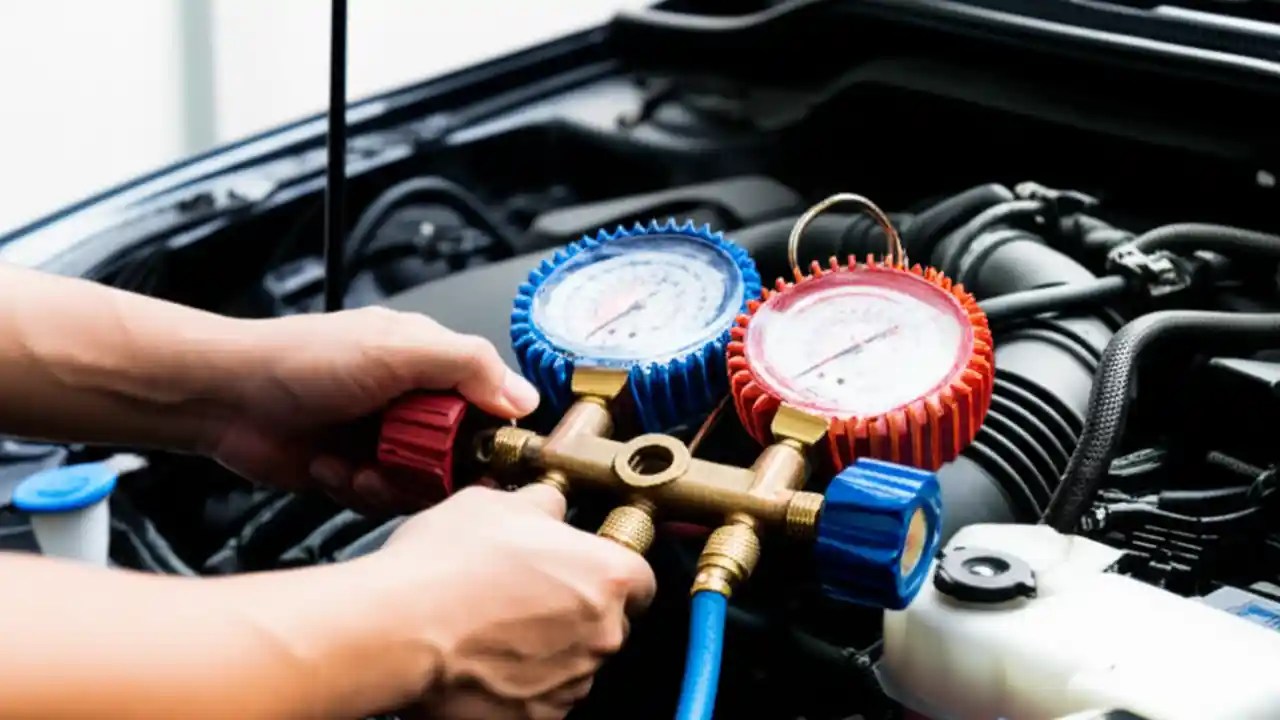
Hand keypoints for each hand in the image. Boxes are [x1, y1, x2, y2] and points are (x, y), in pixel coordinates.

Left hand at [205, 307, 539, 513]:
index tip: (486, 456)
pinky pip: (382, 501)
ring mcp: (383, 440)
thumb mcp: (398, 349)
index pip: (489, 404)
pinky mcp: (355, 474)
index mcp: (430, 363)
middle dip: (435, 470)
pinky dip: (359, 491)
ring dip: (392, 484)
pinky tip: (335, 469)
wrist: (226, 397)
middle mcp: (411, 402)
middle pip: (459, 456)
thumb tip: (523, 396)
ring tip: (361, 467)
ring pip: (423, 486)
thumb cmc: (300, 359)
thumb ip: (468, 366)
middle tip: (410, 462)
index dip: (491, 435)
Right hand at [372, 484, 655, 718]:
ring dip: (547, 648)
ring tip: (493, 626)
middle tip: (524, 595)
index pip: (639, 579)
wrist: (398, 630)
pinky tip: (483, 660)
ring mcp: (572, 683)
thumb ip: (540, 506)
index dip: (608, 572)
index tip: (582, 569)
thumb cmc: (446, 565)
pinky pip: (540, 699)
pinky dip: (520, 686)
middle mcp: (603, 634)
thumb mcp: (495, 504)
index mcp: (607, 575)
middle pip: (607, 622)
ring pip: (573, 662)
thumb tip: (549, 507)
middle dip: (573, 610)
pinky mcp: (538, 718)